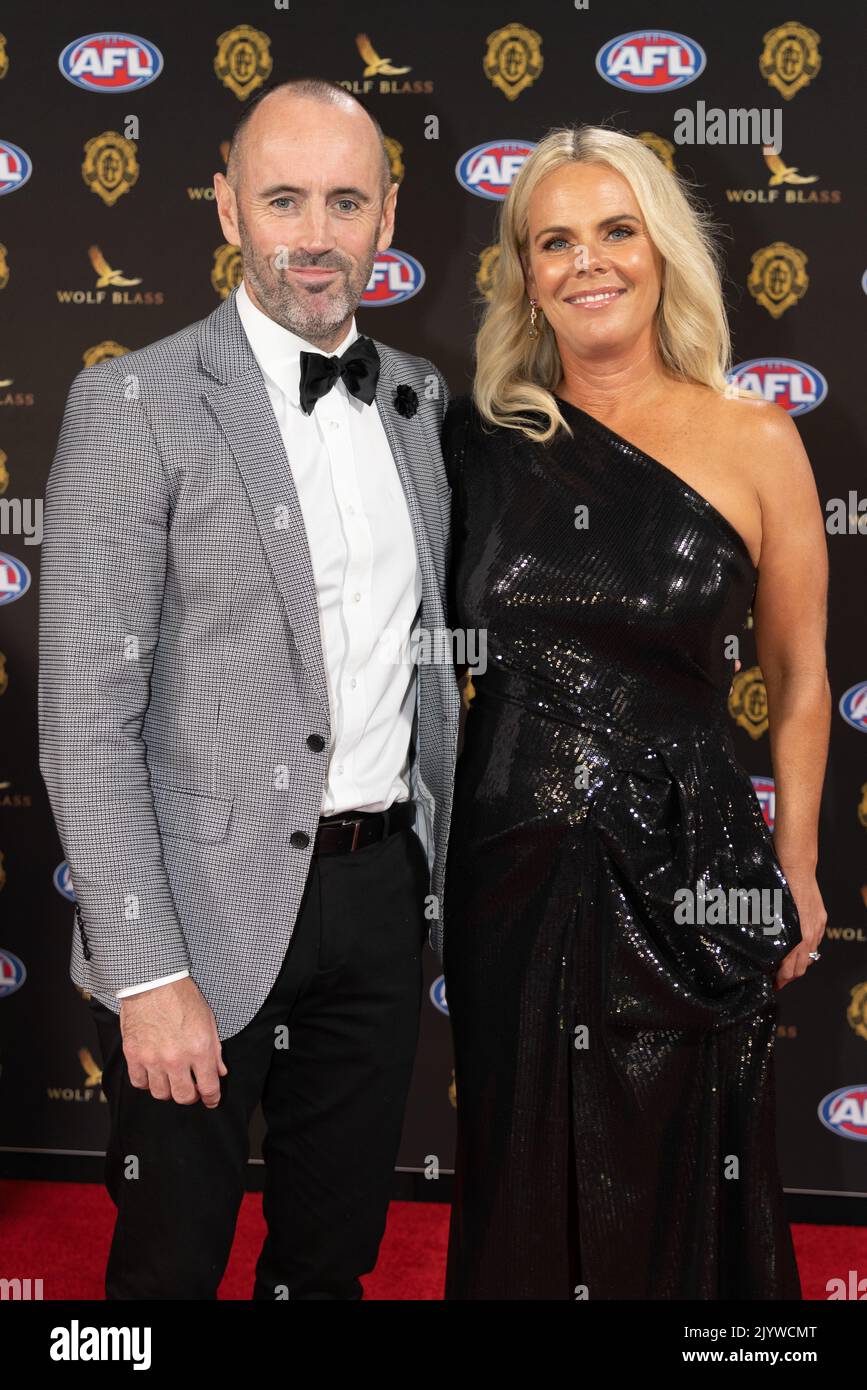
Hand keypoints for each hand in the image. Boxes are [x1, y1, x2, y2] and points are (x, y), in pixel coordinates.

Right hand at [119, 976, 227, 1105]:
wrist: (152, 982)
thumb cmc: (182, 997)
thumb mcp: (208, 1020)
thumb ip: (215, 1050)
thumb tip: (219, 1072)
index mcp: (199, 1050)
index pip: (209, 1087)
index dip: (212, 1098)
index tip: (211, 1100)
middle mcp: (176, 1059)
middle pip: (184, 1097)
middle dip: (191, 1097)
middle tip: (191, 1090)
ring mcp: (153, 1059)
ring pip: (161, 1094)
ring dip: (168, 1090)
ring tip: (171, 1080)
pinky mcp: (134, 1055)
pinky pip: (139, 1083)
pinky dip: (147, 1082)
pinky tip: (152, 1073)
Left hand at [773, 871, 826, 990]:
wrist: (796, 866)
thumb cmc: (776, 886)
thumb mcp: (767, 913)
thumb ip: (769, 934)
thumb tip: (761, 951)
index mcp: (795, 936)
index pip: (790, 969)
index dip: (781, 980)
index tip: (773, 985)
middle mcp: (809, 935)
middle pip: (802, 967)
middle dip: (789, 977)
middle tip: (776, 981)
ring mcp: (817, 927)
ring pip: (811, 956)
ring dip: (798, 965)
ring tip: (785, 968)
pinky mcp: (821, 919)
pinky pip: (816, 942)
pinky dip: (807, 950)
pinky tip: (796, 949)